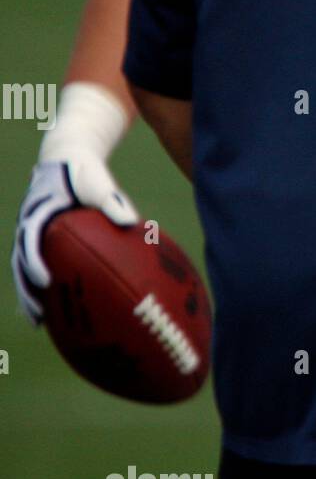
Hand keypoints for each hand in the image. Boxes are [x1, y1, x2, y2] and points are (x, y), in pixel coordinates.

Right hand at [12, 158, 137, 325]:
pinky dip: (41, 284)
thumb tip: (132, 220)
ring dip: (29, 293)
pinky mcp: (41, 239)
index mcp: (38, 211)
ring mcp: (31, 234)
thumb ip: (112, 199)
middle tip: (38, 315)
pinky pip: (37, 264)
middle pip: (21, 262)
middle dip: (26, 290)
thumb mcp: (98, 181)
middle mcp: (28, 225)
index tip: (44, 280)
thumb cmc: (85, 172)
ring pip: (24, 268)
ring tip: (40, 321)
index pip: (29, 239)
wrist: (68, 157)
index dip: (34, 261)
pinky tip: (55, 307)